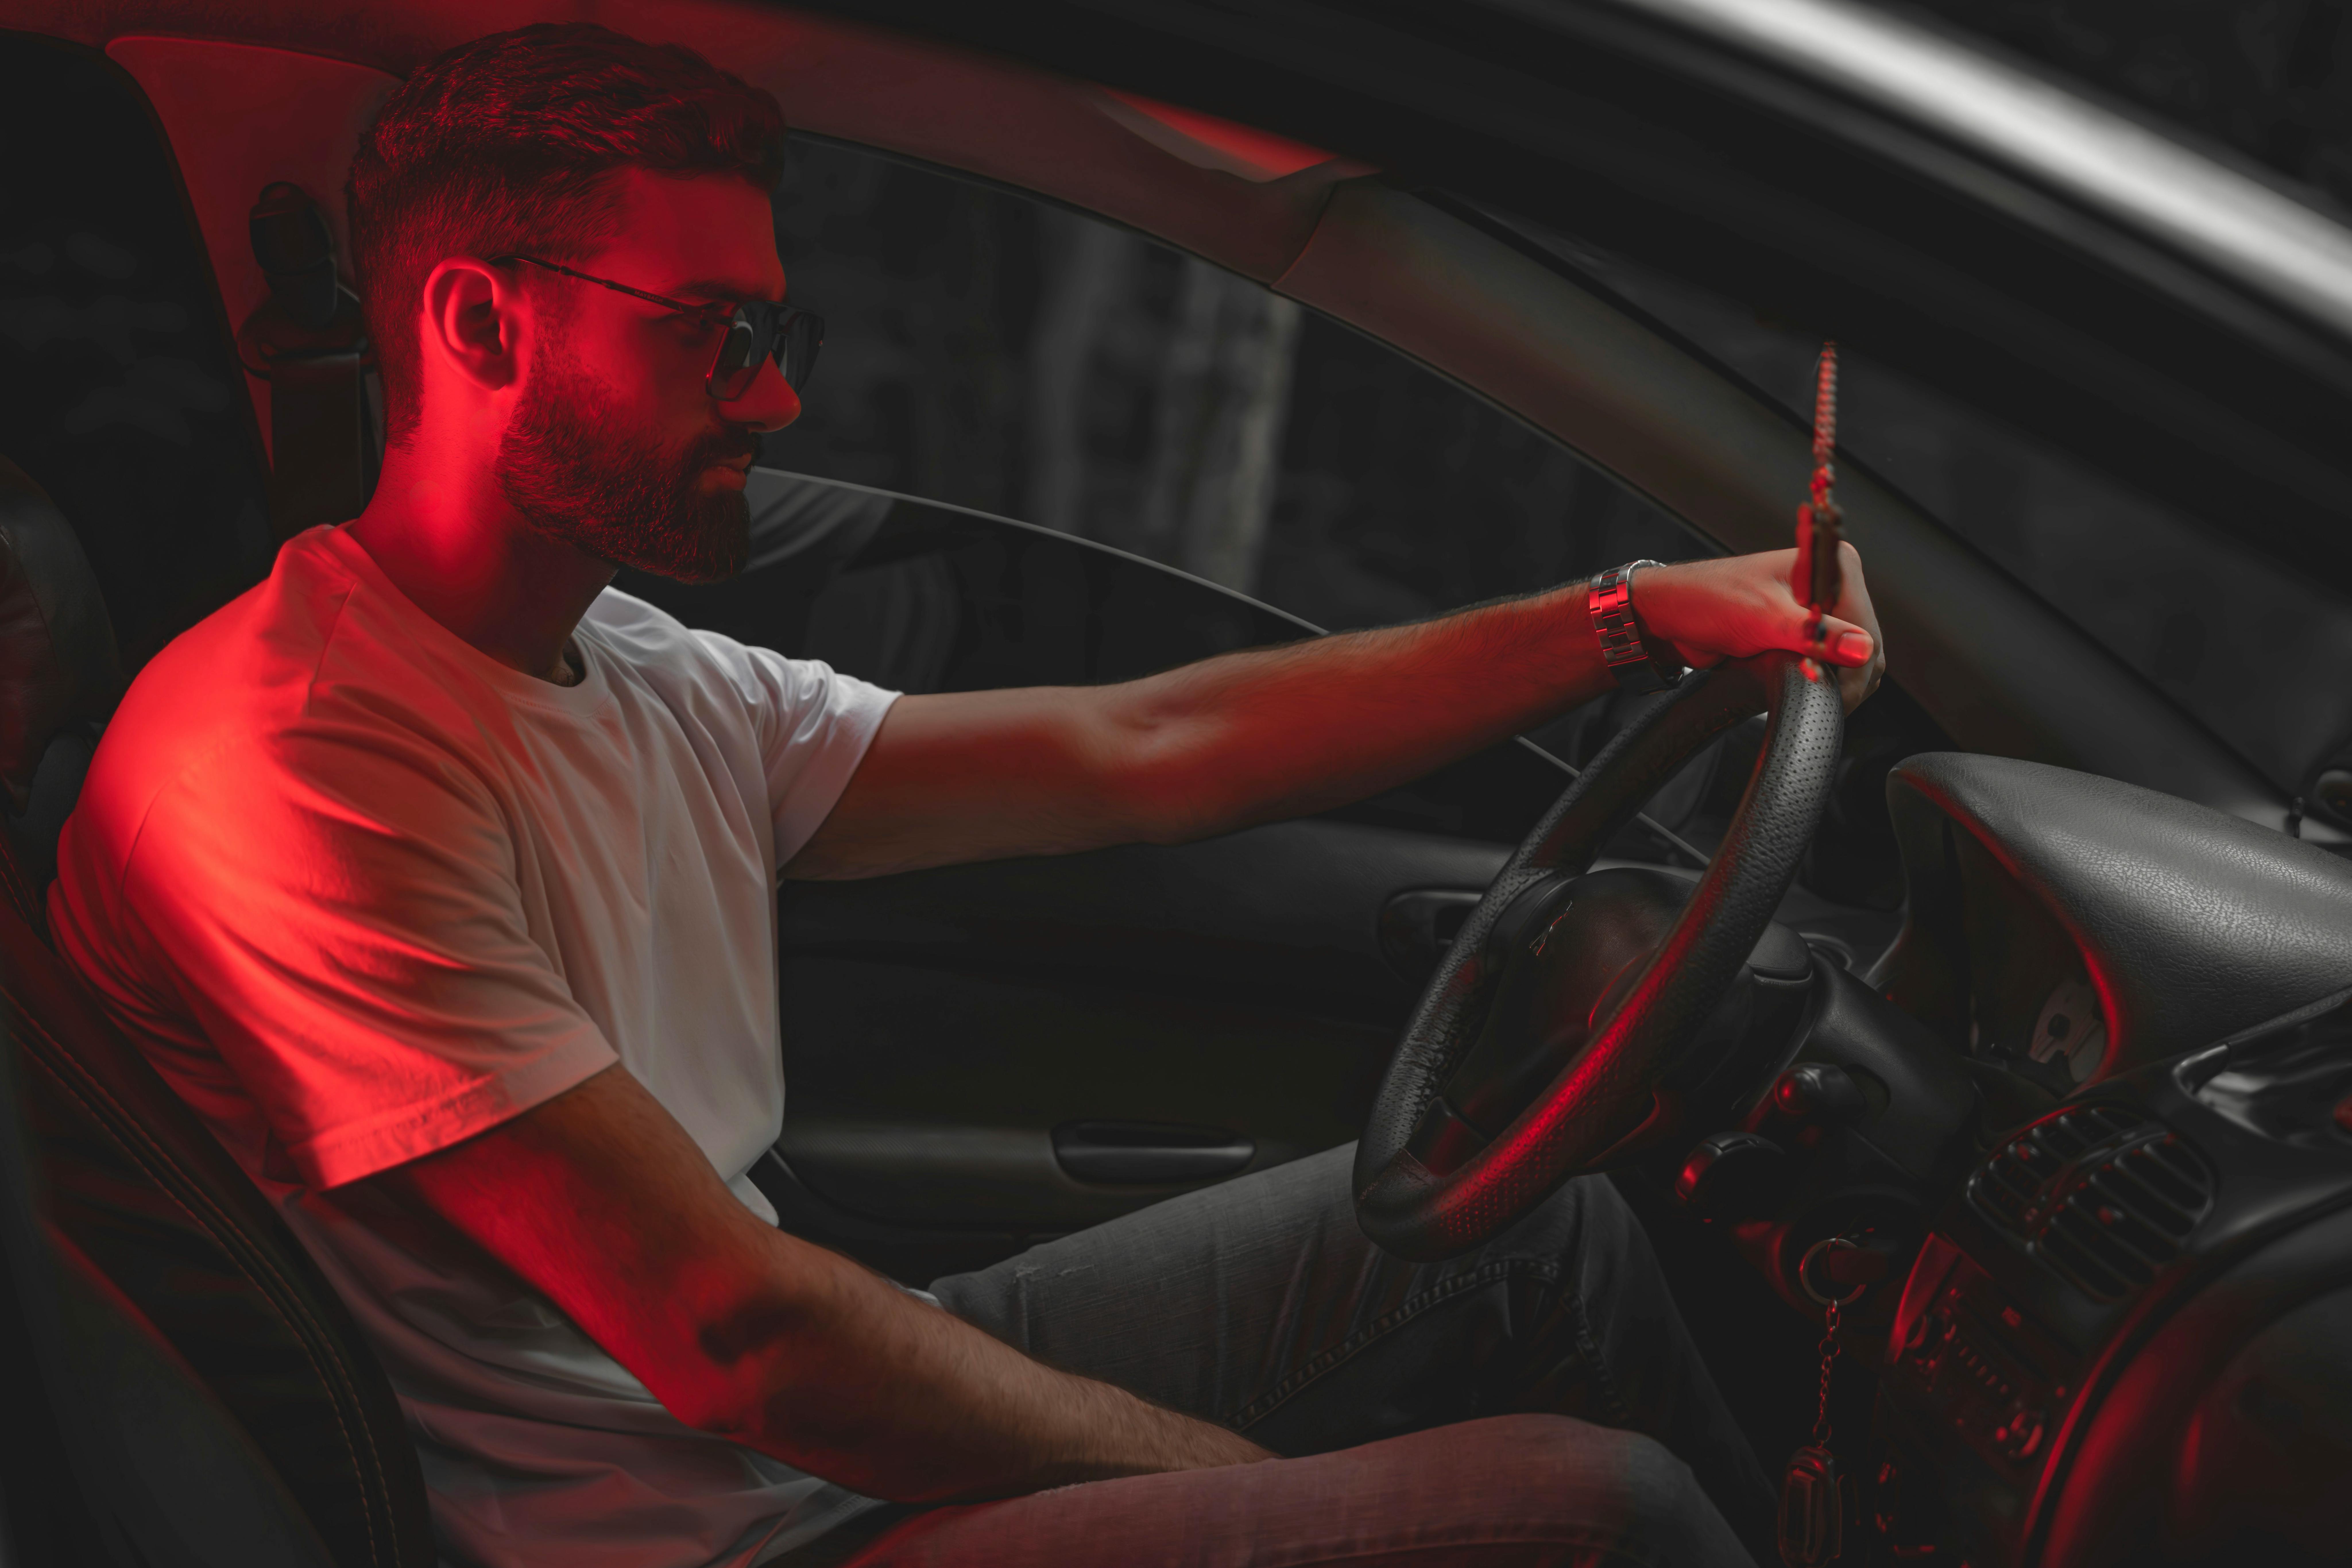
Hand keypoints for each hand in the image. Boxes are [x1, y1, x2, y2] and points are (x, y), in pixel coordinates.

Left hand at [1630, 542, 1884, 711]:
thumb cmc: (1708, 601)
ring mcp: (1821, 613)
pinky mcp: (1806, 636)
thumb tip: (1861, 649)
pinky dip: (1822, 682)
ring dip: (1835, 682)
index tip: (1840, 695)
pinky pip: (1831, 667)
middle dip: (1849, 677)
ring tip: (1806, 690)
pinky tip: (1802, 687)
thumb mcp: (1762, 617)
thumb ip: (1813, 635)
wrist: (1671, 616)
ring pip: (1853, 660)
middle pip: (1866, 645)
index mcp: (1832, 565)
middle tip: (1823, 701)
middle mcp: (1832, 586)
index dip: (1857, 664)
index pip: (1865, 623)